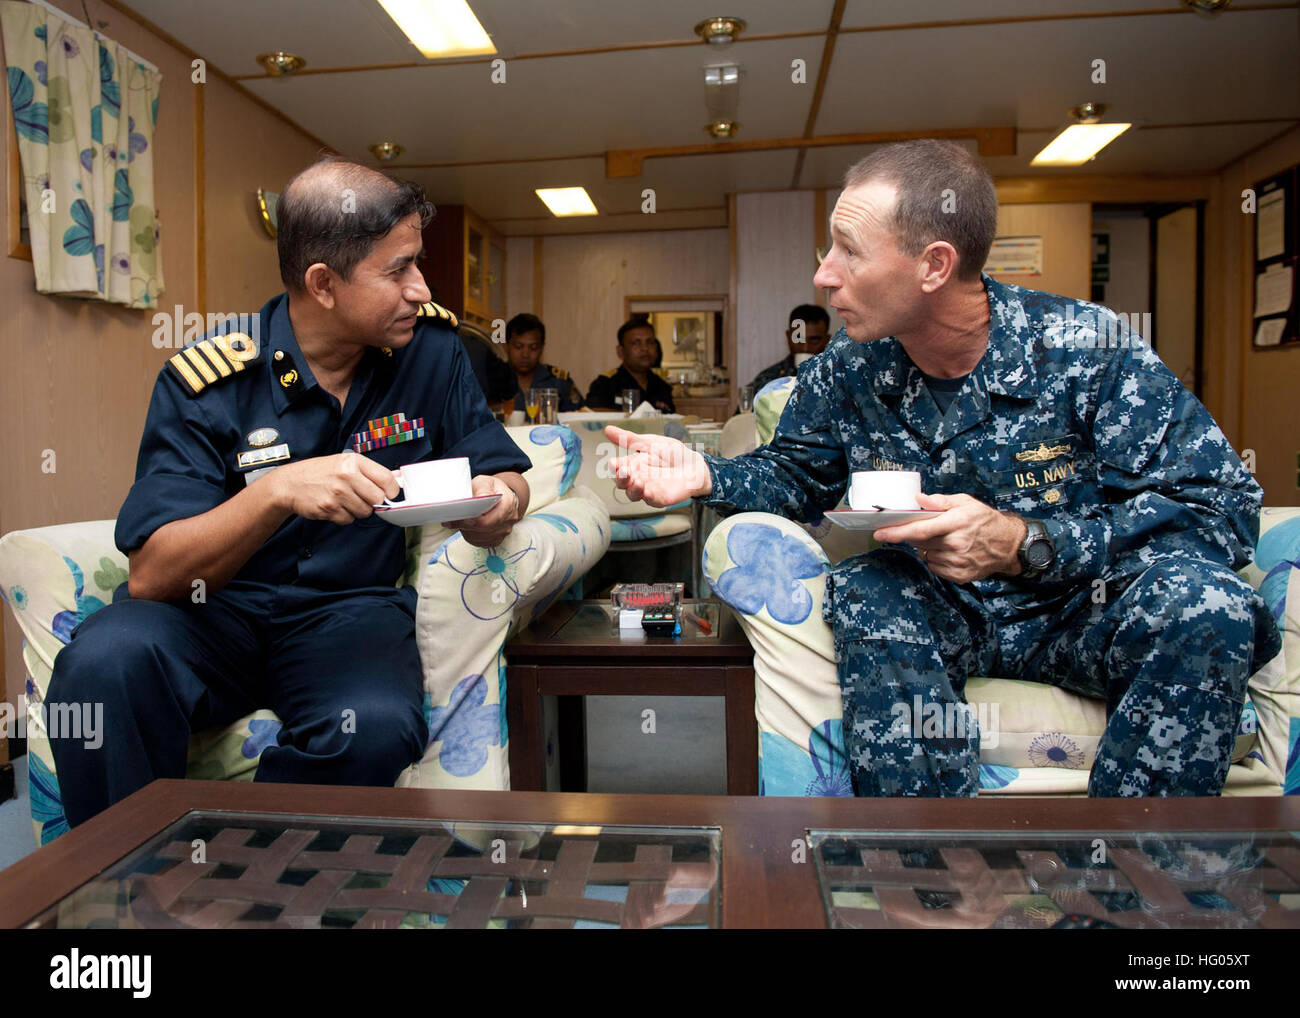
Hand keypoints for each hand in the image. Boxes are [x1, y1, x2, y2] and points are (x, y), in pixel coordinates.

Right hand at [271, 452, 397, 523]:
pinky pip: (349, 519)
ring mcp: (337, 493)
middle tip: (362, 497)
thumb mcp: (344, 462)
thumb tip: (396, 479)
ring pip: (364, 512)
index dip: (392, 490)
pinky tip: (335, 506)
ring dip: (357, 510)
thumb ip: (369, 471)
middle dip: (373, 502)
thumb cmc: (319, 472)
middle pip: (378, 499)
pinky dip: (344, 516)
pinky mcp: (329, 508)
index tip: (389, 493)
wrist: (290, 483)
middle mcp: (346, 476)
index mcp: (353, 462)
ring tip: (345, 500)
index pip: (386, 479)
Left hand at [450, 474, 521, 546]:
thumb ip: (482, 488)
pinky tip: (466, 528)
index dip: (472, 520)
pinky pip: (481, 542)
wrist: (500, 495)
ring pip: (479, 538)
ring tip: (459, 522)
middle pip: (483, 529)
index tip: (459, 518)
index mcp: (508, 503)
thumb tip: (480, 498)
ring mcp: (504, 531)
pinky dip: (471, 536)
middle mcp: (508, 519)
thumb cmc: (491, 488)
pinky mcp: (497, 539)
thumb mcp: (486, 481)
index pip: (489, 518)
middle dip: (465, 525)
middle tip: (451, 521)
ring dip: (467, 531)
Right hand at [604, 425, 711, 506]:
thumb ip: (630, 439)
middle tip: (624, 472)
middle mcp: (637, 478)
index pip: (617, 466)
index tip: (613, 463)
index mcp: (633, 464)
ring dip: (632, 489)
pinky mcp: (659, 498)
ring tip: (637, 481)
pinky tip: (647, 490)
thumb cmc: (672, 453)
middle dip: (621, 478)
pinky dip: (647, 496)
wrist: (694, 465)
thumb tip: (607, 429)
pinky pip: (650, 500)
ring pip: (633, 494)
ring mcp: (647, 489)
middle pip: (622, 483)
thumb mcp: (650, 442)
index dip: (614, 466)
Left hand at [872, 492, 1026, 583]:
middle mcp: (956, 544)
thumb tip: (918, 499)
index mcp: (956, 523)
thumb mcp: (966, 503)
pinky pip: (935, 567)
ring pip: (925, 555)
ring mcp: (958, 562)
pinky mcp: (959, 575)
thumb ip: (940, 501)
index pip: (919, 530)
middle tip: (929, 528)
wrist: (1008, 545)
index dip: (896, 532)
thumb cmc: (986, 521)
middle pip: (919, 542)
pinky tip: (949, 551)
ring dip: (927, 547)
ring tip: (945, 539)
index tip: (880, 533)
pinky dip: (936, 559)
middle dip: (915, 535)